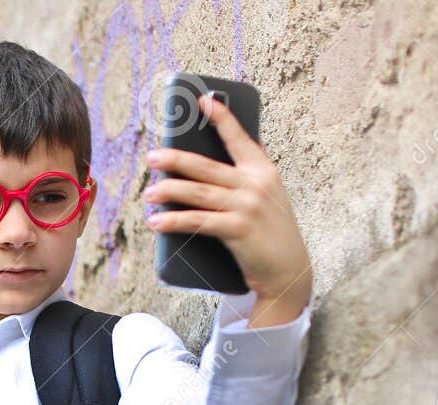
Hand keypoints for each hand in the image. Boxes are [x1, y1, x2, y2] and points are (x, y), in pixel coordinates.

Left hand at [143, 92, 312, 327]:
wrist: (288, 271)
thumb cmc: (269, 233)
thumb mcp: (266, 197)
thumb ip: (247, 177)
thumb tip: (213, 162)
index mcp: (264, 170)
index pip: (240, 138)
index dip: (221, 117)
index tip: (203, 100)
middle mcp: (257, 183)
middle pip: (207, 166)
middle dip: (175, 159)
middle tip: (152, 157)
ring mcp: (248, 206)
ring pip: (199, 192)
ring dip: (169, 191)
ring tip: (149, 193)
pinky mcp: (239, 229)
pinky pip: (199, 221)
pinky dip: (175, 220)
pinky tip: (157, 222)